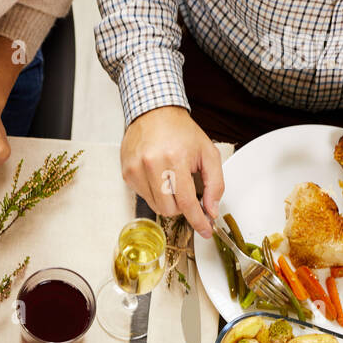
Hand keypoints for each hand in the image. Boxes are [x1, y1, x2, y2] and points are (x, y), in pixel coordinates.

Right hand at [121, 106, 223, 236]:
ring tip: (171, 178)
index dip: (198, 220)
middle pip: (170, 210)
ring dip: (168, 200)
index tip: (206, 231)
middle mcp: (152, 165)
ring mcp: (136, 170)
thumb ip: (214, 183)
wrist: (154, 111)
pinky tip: (158, 175)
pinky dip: (155, 192)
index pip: (187, 202)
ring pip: (156, 207)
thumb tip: (211, 211)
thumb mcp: (207, 152)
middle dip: (182, 206)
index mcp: (175, 159)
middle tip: (186, 190)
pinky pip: (144, 197)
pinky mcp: (127, 173)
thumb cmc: (181, 131)